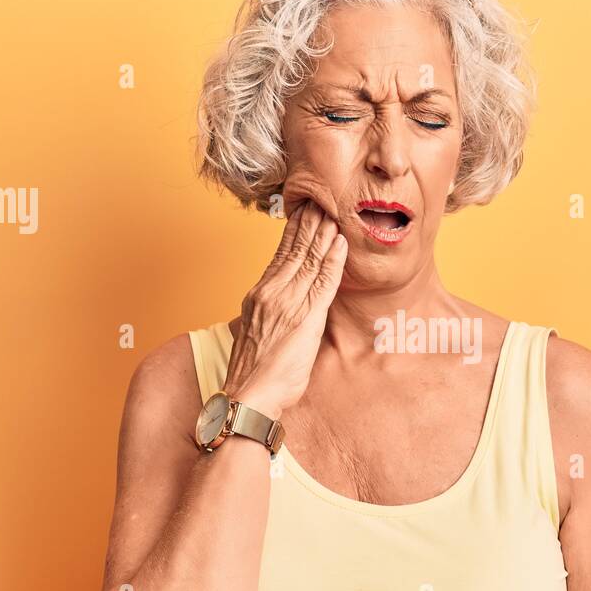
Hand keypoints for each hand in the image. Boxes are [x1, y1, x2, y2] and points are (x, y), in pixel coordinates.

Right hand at [222, 199, 346, 417]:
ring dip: (324, 233)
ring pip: (309, 259)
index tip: (303, 209)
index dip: (293, 230)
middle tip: (322, 196)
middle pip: (295, 248)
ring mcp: (289, 303)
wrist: (249, 395)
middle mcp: (272, 293)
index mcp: (260, 294)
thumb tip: (277, 306)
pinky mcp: (306, 317)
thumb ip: (268, 313)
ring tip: (335, 209)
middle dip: (310, 221)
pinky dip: (333, 260)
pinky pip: (323, 282)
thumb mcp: (256, 332)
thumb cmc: (253, 373)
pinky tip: (341, 242)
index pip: (280, 253)